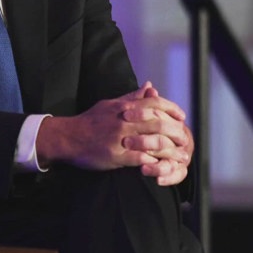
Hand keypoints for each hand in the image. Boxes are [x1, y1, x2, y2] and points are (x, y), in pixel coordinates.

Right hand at [36, 84, 190, 171]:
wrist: (66, 137)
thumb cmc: (89, 121)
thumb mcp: (110, 104)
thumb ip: (132, 97)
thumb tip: (150, 86)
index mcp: (123, 108)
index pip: (154, 103)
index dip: (171, 109)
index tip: (182, 117)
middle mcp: (123, 121)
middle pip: (158, 123)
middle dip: (176, 132)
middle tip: (185, 139)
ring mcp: (119, 139)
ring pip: (153, 142)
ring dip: (171, 151)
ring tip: (181, 157)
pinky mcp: (115, 155)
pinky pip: (140, 159)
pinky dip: (154, 162)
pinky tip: (163, 166)